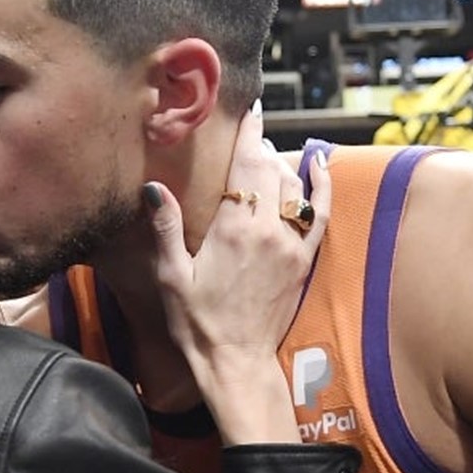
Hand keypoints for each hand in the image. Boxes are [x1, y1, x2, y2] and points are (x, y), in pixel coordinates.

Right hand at [143, 106, 330, 442]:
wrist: (236, 361)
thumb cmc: (197, 322)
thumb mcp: (172, 275)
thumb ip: (165, 228)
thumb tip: (152, 188)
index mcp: (234, 228)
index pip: (245, 166)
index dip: (247, 135)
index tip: (248, 111)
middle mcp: (268, 230)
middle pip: (270, 171)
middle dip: (261, 145)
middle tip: (251, 129)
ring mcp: (291, 245)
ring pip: (293, 188)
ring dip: (281, 164)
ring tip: (266, 150)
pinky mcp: (303, 260)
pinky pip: (319, 214)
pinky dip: (321, 187)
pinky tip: (319, 166)